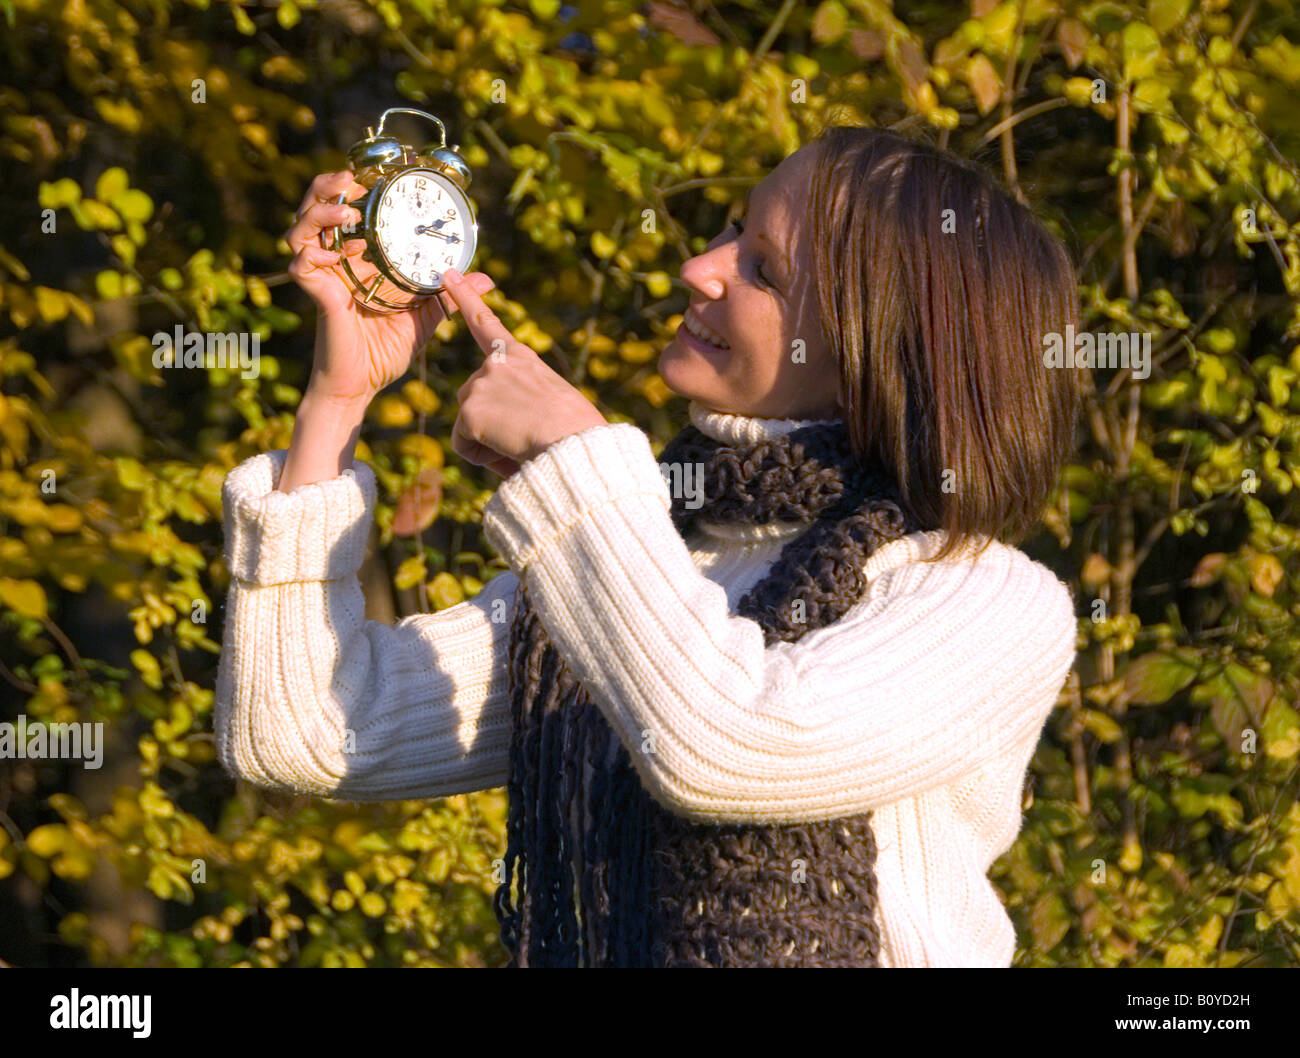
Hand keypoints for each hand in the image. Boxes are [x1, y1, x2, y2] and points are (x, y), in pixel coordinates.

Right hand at [285, 170, 494, 407]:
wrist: (363, 386)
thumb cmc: (386, 350)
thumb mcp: (424, 317)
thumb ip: (449, 296)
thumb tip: (486, 279)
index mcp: (355, 260)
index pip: (344, 212)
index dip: (351, 189)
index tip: (375, 175)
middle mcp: (334, 263)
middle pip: (314, 210)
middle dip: (326, 187)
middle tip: (350, 178)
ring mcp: (323, 278)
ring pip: (300, 230)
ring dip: (319, 213)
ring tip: (345, 210)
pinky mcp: (318, 297)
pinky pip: (302, 265)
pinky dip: (312, 254)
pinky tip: (335, 252)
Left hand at [440, 268, 606, 478]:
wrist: (576, 442)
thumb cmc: (578, 431)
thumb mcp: (553, 400)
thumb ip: (523, 399)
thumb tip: (506, 428)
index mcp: (521, 357)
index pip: (486, 324)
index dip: (465, 298)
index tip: (447, 274)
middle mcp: (496, 363)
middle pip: (474, 398)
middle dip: (491, 424)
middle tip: (526, 437)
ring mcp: (480, 383)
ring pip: (470, 424)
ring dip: (489, 442)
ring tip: (522, 444)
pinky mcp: (469, 410)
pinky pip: (465, 446)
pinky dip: (483, 456)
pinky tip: (510, 451)